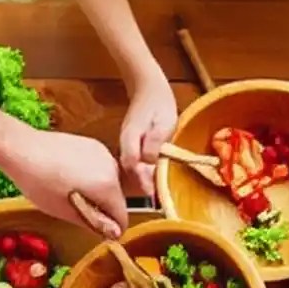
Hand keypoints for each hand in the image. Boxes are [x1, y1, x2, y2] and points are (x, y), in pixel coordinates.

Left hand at [0, 126, 128, 237]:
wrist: (21, 147)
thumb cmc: (37, 180)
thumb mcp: (65, 211)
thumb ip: (94, 223)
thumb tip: (114, 233)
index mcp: (106, 186)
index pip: (123, 216)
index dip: (112, 229)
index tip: (100, 231)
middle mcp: (112, 167)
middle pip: (118, 199)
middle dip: (104, 209)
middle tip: (79, 211)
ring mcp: (104, 154)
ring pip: (111, 184)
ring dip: (99, 193)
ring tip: (73, 193)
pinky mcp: (94, 145)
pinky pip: (102, 170)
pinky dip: (94, 178)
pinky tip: (72, 178)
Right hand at [120, 75, 177, 198]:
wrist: (148, 89)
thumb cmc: (158, 104)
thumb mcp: (163, 121)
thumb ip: (156, 141)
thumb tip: (151, 161)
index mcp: (130, 137)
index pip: (131, 163)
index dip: (142, 180)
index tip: (153, 193)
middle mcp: (125, 143)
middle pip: (130, 170)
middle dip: (143, 185)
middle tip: (158, 198)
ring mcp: (126, 144)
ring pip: (131, 169)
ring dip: (143, 181)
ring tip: (158, 193)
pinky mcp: (131, 146)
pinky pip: (135, 164)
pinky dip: (143, 174)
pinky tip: (154, 180)